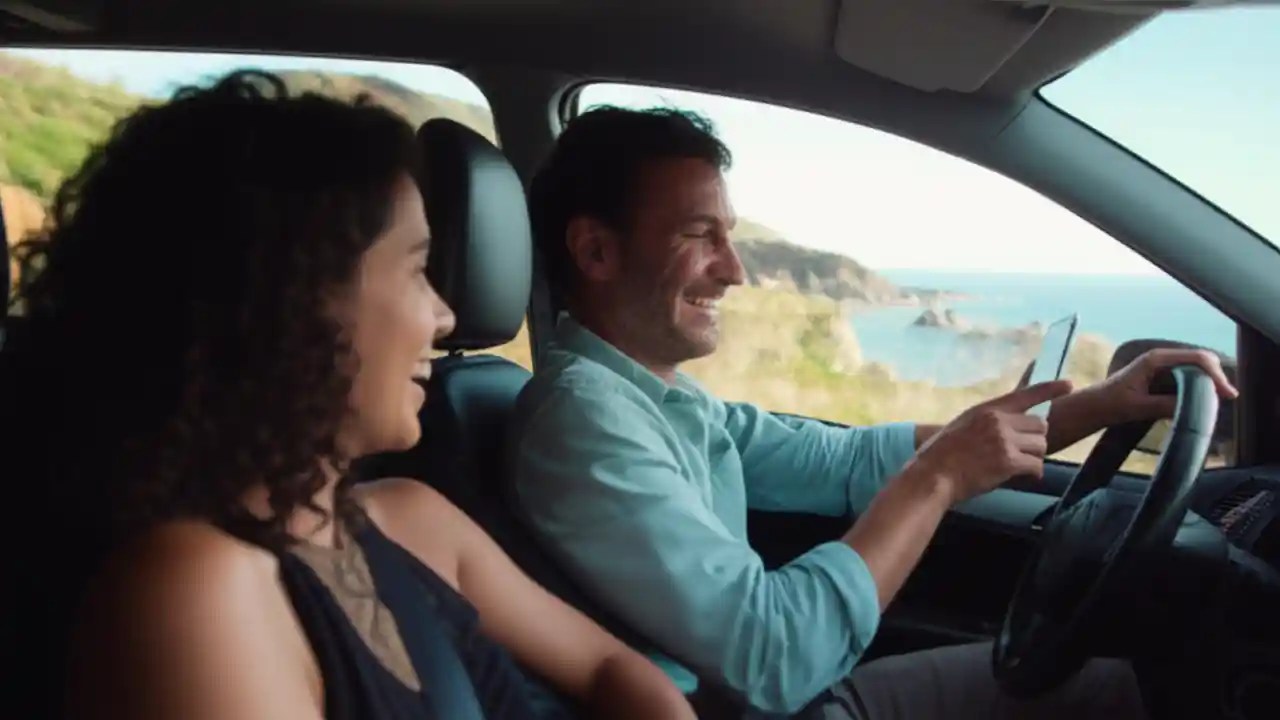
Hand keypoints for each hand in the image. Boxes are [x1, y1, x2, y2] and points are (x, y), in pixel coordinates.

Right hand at [909, 380, 1073, 505]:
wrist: (933, 475)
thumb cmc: (941, 454)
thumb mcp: (962, 425)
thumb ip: (986, 422)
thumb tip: (1007, 427)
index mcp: (987, 409)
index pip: (1025, 394)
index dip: (1050, 389)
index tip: (1068, 385)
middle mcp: (998, 421)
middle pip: (1039, 424)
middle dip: (1035, 438)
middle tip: (1024, 451)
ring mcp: (1004, 441)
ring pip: (1040, 445)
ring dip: (1034, 456)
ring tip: (1019, 465)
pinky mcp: (1008, 462)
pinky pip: (1036, 466)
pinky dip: (1033, 473)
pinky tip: (1025, 477)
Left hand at [1092, 348, 1237, 423]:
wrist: (1094, 406)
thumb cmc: (1110, 404)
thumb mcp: (1137, 407)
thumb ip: (1163, 405)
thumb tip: (1192, 406)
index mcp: (1155, 360)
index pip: (1196, 358)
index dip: (1215, 373)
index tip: (1227, 393)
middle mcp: (1161, 359)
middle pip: (1201, 359)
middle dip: (1216, 376)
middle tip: (1227, 397)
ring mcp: (1162, 367)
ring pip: (1197, 368)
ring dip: (1210, 381)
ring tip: (1221, 399)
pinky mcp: (1163, 377)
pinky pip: (1188, 377)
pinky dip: (1200, 386)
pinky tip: (1206, 401)